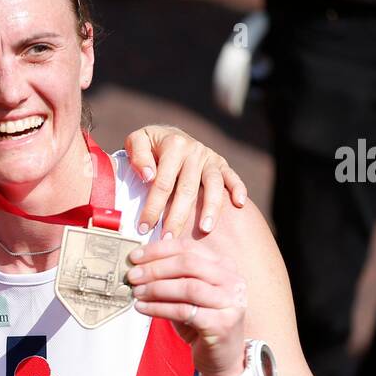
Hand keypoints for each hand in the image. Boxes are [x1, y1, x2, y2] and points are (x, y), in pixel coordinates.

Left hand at [122, 125, 247, 238]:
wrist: (170, 135)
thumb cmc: (150, 145)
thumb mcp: (137, 141)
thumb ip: (138, 155)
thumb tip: (148, 176)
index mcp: (173, 146)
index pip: (162, 182)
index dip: (152, 207)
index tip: (143, 228)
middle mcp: (194, 151)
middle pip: (187, 189)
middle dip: (177, 217)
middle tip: (168, 240)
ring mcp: (210, 158)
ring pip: (213, 185)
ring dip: (210, 208)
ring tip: (204, 229)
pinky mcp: (221, 163)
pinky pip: (232, 176)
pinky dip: (238, 188)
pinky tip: (239, 204)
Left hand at [126, 236, 247, 375]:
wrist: (224, 357)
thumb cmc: (203, 322)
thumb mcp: (189, 294)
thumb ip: (173, 277)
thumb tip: (140, 264)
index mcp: (224, 266)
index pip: (189, 248)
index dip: (159, 250)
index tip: (135, 256)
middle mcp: (232, 281)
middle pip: (188, 264)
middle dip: (155, 268)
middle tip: (133, 275)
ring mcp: (230, 302)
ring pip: (187, 287)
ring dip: (156, 288)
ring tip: (137, 292)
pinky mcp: (221, 324)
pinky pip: (184, 311)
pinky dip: (159, 308)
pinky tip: (143, 308)